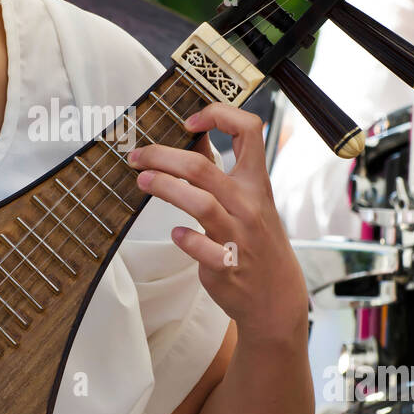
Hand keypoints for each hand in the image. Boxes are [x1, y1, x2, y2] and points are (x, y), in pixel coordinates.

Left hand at [127, 103, 307, 345]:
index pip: (249, 130)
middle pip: (203, 168)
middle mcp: (249, 206)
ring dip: (165, 188)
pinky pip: (203, 248)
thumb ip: (222, 171)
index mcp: (256, 183)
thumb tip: (191, 137)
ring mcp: (238, 237)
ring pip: (199, 203)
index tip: (189, 122)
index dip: (218, 115)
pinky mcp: (226, 266)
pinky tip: (175, 233)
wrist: (276, 297)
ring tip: (142, 180)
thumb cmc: (257, 242)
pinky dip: (186, 238)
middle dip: (163, 156)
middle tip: (137, 156)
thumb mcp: (250, 201)